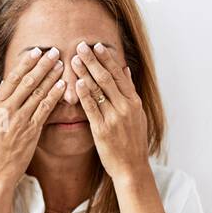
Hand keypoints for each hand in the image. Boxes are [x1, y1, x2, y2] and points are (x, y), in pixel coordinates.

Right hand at [0, 46, 66, 185]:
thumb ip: (0, 103)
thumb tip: (6, 82)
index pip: (11, 78)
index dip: (25, 63)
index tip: (36, 51)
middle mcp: (6, 110)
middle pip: (26, 81)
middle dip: (42, 65)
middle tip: (54, 52)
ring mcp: (18, 120)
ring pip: (37, 92)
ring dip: (51, 76)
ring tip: (61, 64)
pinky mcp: (30, 131)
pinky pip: (45, 108)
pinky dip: (54, 95)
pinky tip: (63, 85)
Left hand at [69, 41, 149, 183]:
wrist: (132, 166)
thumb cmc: (132, 141)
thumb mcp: (137, 114)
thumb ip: (129, 91)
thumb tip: (125, 69)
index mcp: (134, 101)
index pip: (120, 74)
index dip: (107, 59)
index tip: (97, 46)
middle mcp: (125, 107)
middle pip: (107, 78)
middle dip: (93, 60)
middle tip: (81, 46)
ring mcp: (114, 118)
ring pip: (98, 90)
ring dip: (85, 72)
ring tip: (74, 59)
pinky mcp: (102, 129)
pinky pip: (92, 108)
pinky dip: (84, 94)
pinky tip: (76, 83)